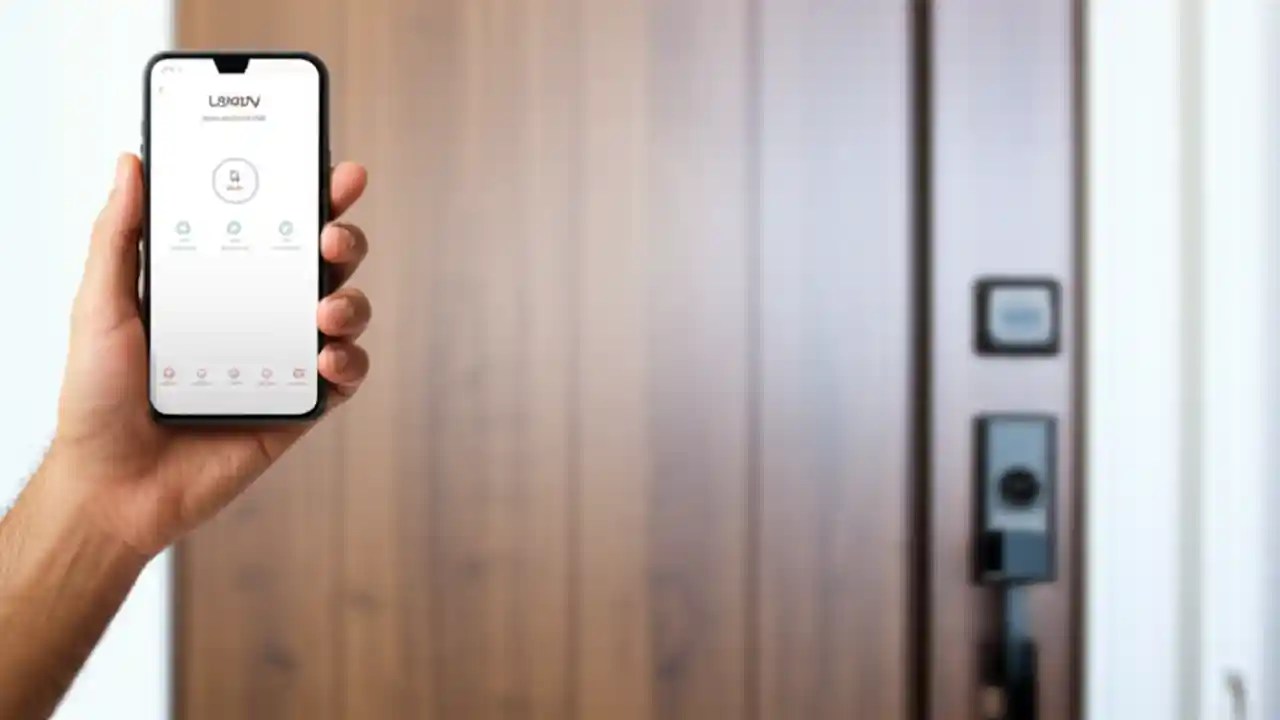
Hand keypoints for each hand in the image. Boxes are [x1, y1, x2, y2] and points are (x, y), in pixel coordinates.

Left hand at [46, 154, 371, 557]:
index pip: (273, 226)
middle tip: (332, 237)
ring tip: (324, 311)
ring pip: (344, 313)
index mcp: (217, 282)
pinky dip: (348, 361)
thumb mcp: (100, 305)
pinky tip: (326, 359)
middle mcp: (258, 314)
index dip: (309, 196)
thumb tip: (132, 164)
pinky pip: (345, 375)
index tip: (333, 172)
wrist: (113, 486)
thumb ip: (117, 234)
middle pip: (321, 263)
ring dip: (350, 302)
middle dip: (342, 239)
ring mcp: (283, 360)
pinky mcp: (300, 406)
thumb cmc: (98, 399)